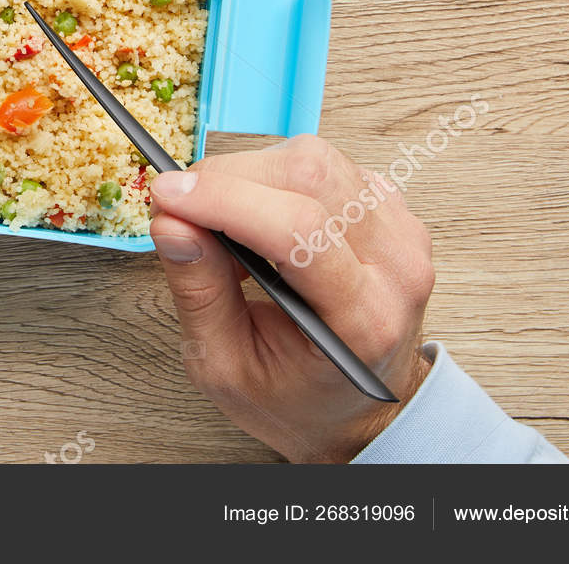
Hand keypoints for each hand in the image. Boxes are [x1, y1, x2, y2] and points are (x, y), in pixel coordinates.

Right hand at [149, 135, 434, 462]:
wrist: (361, 409)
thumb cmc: (298, 398)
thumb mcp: (224, 367)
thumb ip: (199, 291)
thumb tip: (170, 222)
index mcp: (363, 320)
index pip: (298, 230)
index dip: (223, 199)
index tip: (166, 195)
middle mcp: (396, 268)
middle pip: (308, 177)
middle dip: (227, 179)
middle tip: (183, 209)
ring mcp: (402, 233)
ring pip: (315, 158)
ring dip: (251, 175)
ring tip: (226, 223)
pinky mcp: (392, 210)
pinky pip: (326, 164)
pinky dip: (277, 177)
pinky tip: (263, 218)